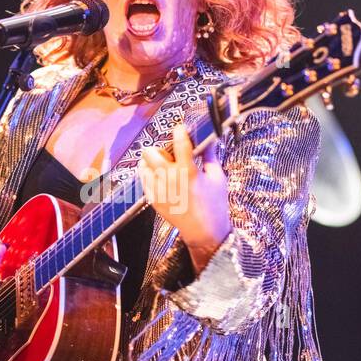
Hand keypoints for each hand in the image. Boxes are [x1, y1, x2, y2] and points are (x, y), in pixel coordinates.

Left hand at [139, 123, 231, 273]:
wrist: (204, 231)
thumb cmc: (214, 204)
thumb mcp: (217, 178)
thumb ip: (210, 156)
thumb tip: (210, 138)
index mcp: (189, 172)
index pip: (179, 142)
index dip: (179, 131)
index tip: (181, 129)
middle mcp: (170, 179)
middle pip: (150, 152)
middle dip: (159, 149)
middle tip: (170, 154)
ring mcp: (159, 190)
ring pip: (143, 165)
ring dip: (152, 161)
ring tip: (164, 166)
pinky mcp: (153, 199)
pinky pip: (143, 179)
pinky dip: (150, 174)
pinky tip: (161, 177)